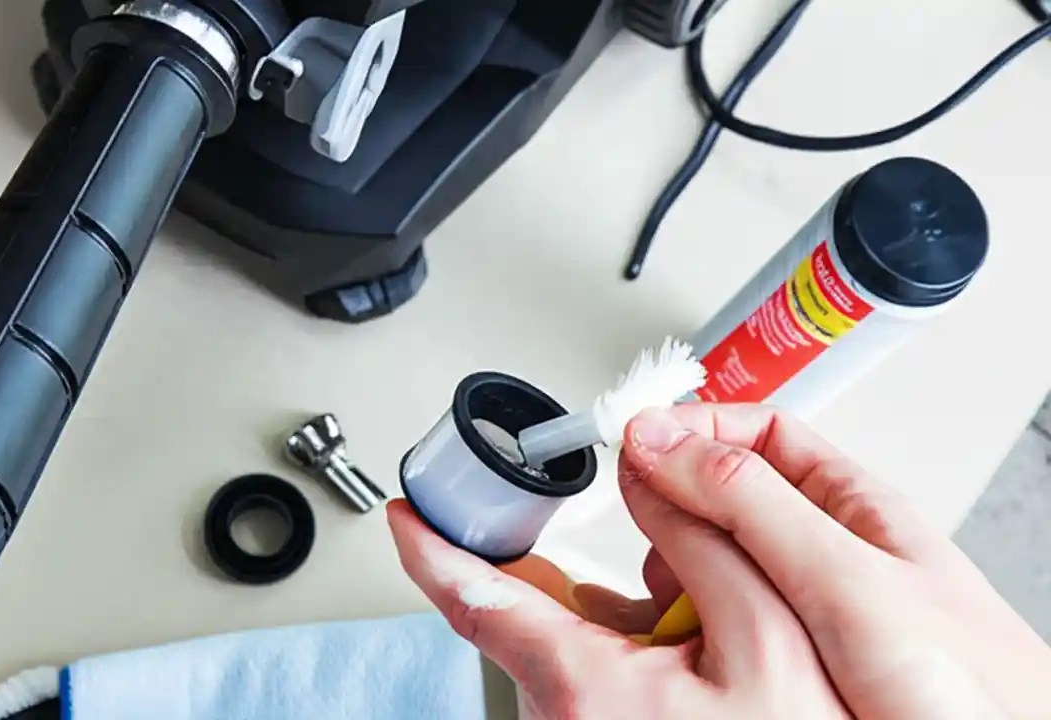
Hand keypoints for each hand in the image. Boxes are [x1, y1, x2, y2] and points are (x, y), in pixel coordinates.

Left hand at [387, 489, 849, 717]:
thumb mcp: (770, 635)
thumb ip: (704, 539)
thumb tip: (654, 472)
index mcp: (585, 689)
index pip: (477, 602)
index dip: (433, 549)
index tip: (406, 514)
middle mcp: (570, 717)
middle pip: (540, 613)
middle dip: (571, 567)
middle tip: (624, 552)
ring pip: (580, 639)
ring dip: (626, 608)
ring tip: (710, 623)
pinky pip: (603, 669)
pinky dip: (638, 638)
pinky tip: (704, 644)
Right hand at [621, 404, 1050, 718]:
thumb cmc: (964, 690)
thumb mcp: (841, 578)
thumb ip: (750, 505)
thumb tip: (661, 441)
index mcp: (850, 504)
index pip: (756, 431)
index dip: (691, 428)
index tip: (634, 442)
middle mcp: (828, 547)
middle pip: (729, 490)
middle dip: (672, 498)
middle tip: (635, 517)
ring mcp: (809, 604)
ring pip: (721, 556)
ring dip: (676, 560)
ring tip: (657, 588)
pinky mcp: (793, 658)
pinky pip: (724, 616)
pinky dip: (689, 615)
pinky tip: (681, 633)